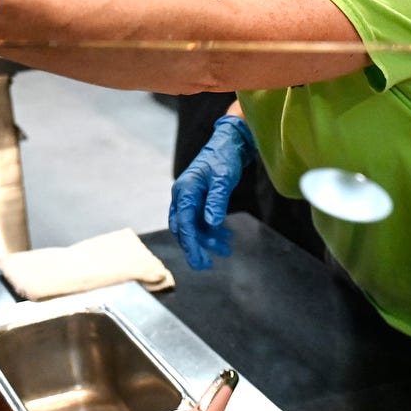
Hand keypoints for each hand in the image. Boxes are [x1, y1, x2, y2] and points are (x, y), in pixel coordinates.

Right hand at [168, 114, 255, 270]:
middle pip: (183, 228)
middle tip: (206, 265)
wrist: (227, 145)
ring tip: (226, 249)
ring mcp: (189, 199)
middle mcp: (182, 196)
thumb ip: (217, 201)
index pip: (184, 222)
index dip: (191, 244)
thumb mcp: (224, 179)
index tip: (200, 261)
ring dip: (207, 239)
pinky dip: (211, 231)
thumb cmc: (224, 159)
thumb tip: (211, 223)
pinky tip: (226, 237)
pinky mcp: (197, 200)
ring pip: (192, 226)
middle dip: (194, 247)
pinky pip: (200, 221)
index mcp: (185, 190)